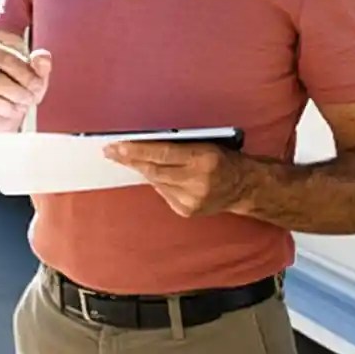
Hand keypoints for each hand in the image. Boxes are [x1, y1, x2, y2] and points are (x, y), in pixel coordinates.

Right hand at [0, 37, 51, 139]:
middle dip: (22, 89)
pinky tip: (6, 117)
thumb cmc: (17, 92)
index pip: (5, 55)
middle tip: (31, 98)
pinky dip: (0, 119)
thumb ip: (40, 65)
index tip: (36, 82)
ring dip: (11, 106)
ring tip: (19, 108)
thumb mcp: (34, 77)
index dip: (26, 71)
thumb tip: (42, 58)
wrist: (2, 118)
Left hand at [104, 141, 251, 217]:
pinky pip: (163, 193)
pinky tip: (154, 175)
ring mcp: (192, 199)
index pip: (163, 153)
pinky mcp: (187, 210)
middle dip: (129, 160)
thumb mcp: (206, 143)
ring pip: (156, 182)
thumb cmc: (222, 158)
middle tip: (110, 151)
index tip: (117, 145)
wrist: (244, 187)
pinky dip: (157, 182)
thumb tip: (143, 143)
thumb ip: (178, 145)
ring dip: (141, 170)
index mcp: (203, 158)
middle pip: (154, 170)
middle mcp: (197, 181)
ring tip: (125, 159)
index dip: (137, 150)